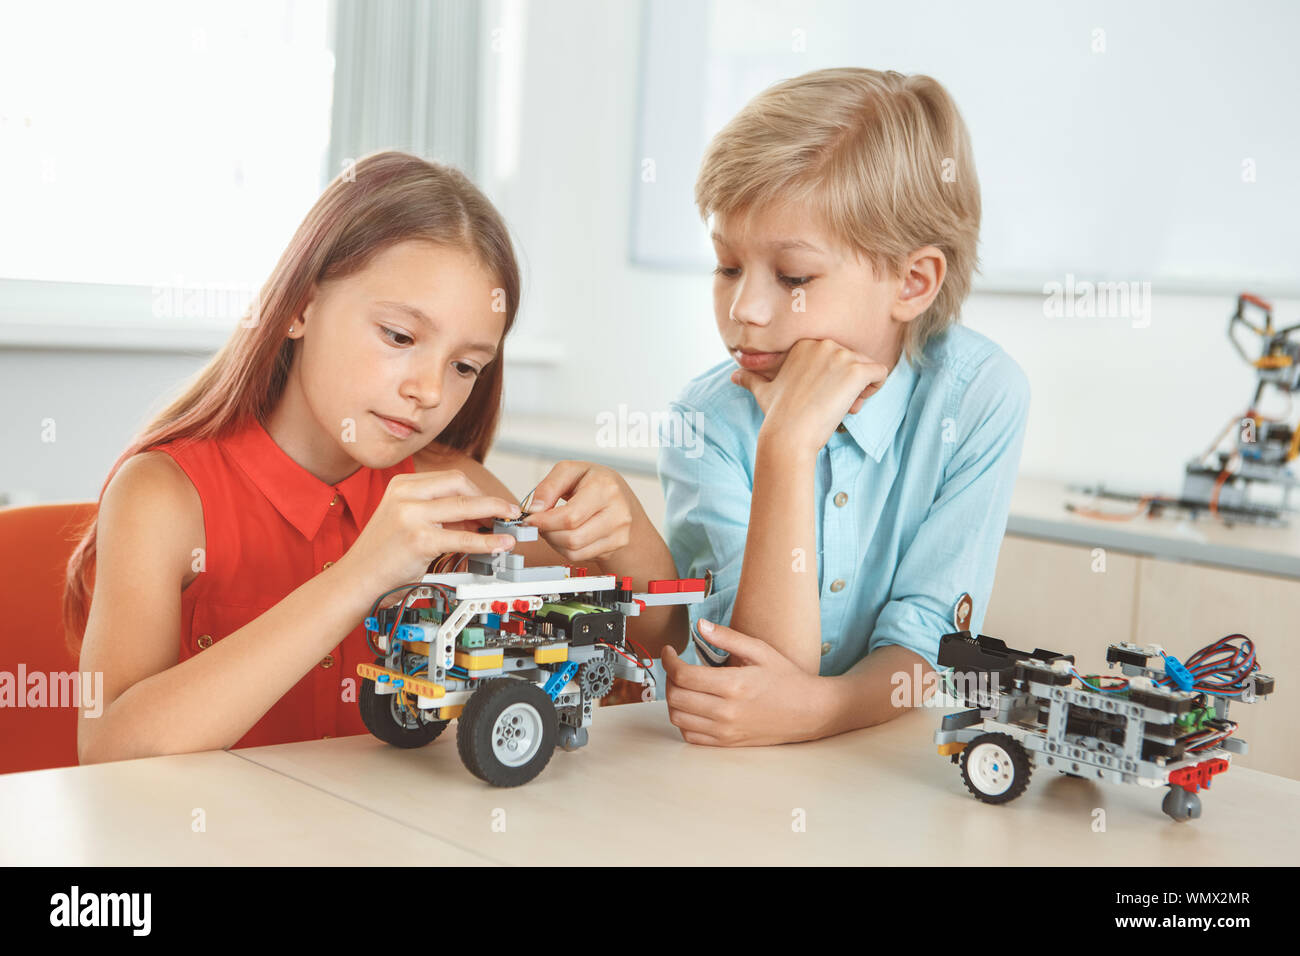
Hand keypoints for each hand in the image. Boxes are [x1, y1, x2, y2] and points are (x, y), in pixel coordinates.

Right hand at [337, 470, 520, 607]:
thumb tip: (480, 516)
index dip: (478, 491)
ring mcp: (410, 515)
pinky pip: (461, 538)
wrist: (356, 580)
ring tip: (511, 524)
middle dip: (489, 499)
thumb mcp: (406, 521)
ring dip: (494, 514)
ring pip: (464, 507)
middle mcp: (405, 494)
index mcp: (402, 485)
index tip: (494, 504)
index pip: (451, 478)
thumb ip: (438, 514)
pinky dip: (486, 541)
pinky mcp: (418, 539)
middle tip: (508, 512)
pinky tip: (500, 544)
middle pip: (460, 484)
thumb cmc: (381, 555)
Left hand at [521, 461, 643, 562]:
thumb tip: (535, 509)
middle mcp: (617, 512)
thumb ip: (548, 487)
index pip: (570, 517)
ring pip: (574, 550)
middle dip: (548, 532)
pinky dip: (565, 549)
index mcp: (605, 488)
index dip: (545, 522)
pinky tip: (565, 535)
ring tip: (552, 527)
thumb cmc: (596, 482)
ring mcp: (619, 532)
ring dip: (555, 542)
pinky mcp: (616, 546)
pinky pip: (580, 556)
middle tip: (540, 523)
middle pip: (572, 538)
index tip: (531, 519)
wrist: (622, 498)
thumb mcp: (571, 471)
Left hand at [661, 619, 831, 745]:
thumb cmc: (786, 679)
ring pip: (678, 718)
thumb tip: (700, 625)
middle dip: (669, 678)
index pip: (683, 675)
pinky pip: (690, 735)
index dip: (669, 661)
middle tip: (675, 667)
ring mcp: (725, 730)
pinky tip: (692, 706)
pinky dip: (683, 720)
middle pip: (675, 697)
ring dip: (673, 700)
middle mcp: (726, 711)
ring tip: (683, 685)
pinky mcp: (727, 742)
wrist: (809, 711)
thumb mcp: (760, 650)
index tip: (669, 652)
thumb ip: (727, 638)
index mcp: (733, 685)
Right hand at [731, 338, 888, 455]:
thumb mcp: (763, 391)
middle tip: (831, 406)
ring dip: (860, 389)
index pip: (835, 357)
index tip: (819, 399)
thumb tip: (733, 376)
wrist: (788, 434)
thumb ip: (751, 379)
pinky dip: (875, 389)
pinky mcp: (856, 370)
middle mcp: (823, 343)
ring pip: (867, 367)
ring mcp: (841, 355)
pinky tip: (854, 404)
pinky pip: (880, 373)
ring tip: (841, 408)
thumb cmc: (777, 415)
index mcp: (805, 344)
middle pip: (853, 361)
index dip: (832, 381)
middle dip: (847, 384)